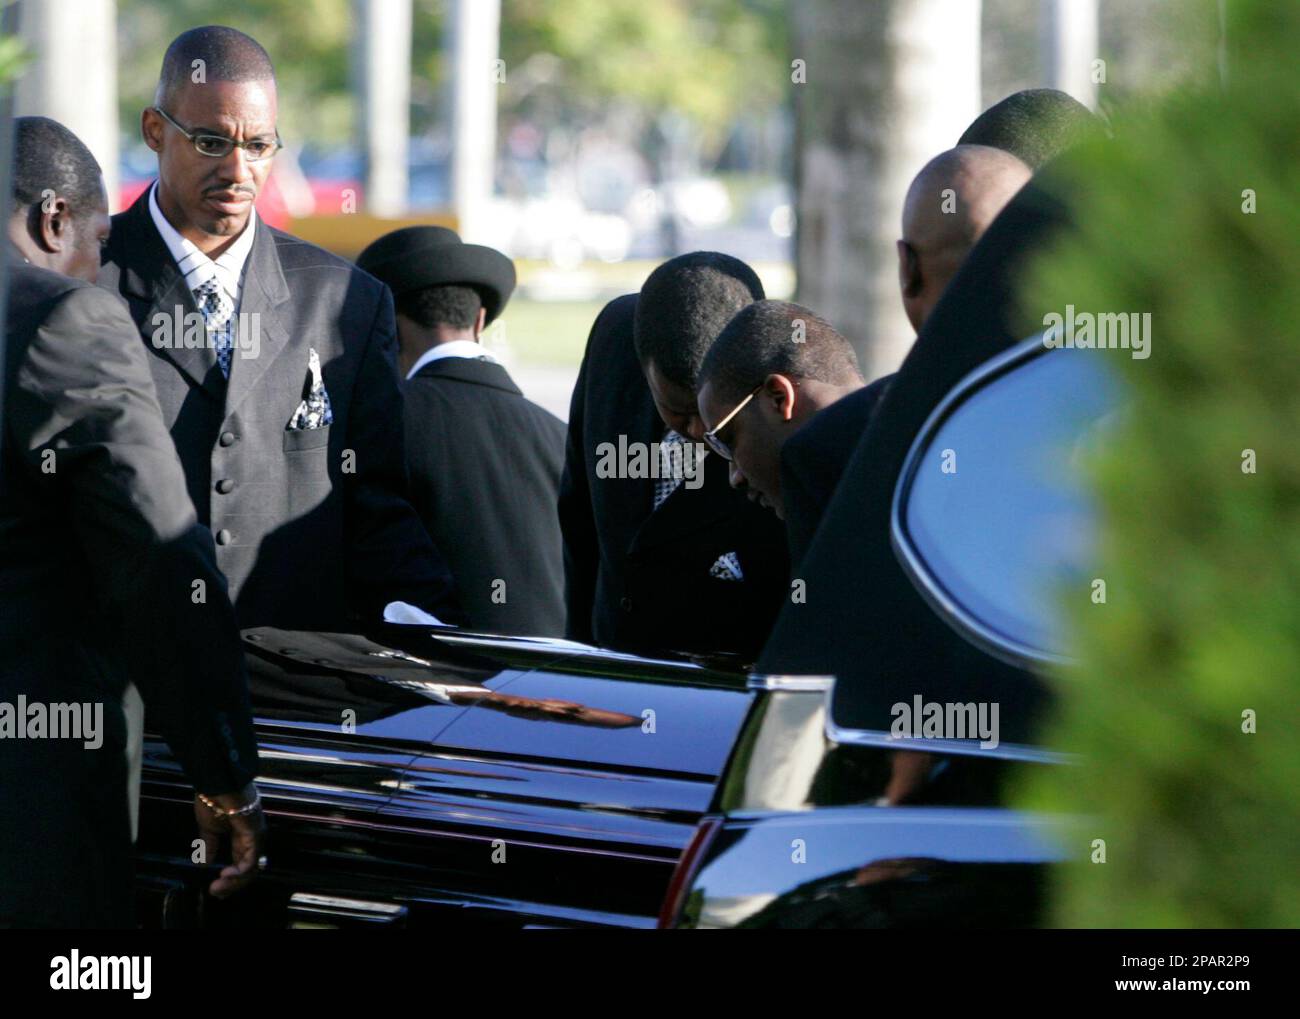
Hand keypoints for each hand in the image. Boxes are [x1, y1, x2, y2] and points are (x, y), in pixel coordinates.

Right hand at [193, 783, 267, 898]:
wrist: (217, 784)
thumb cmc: (213, 799)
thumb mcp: (209, 828)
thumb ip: (210, 845)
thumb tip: (205, 863)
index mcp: (242, 836)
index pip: (242, 863)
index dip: (230, 879)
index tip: (215, 889)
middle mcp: (252, 837)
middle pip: (248, 869)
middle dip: (232, 885)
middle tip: (216, 893)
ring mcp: (255, 835)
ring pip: (251, 868)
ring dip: (235, 882)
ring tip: (218, 888)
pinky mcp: (254, 833)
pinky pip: (251, 859)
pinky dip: (240, 871)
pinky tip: (226, 875)